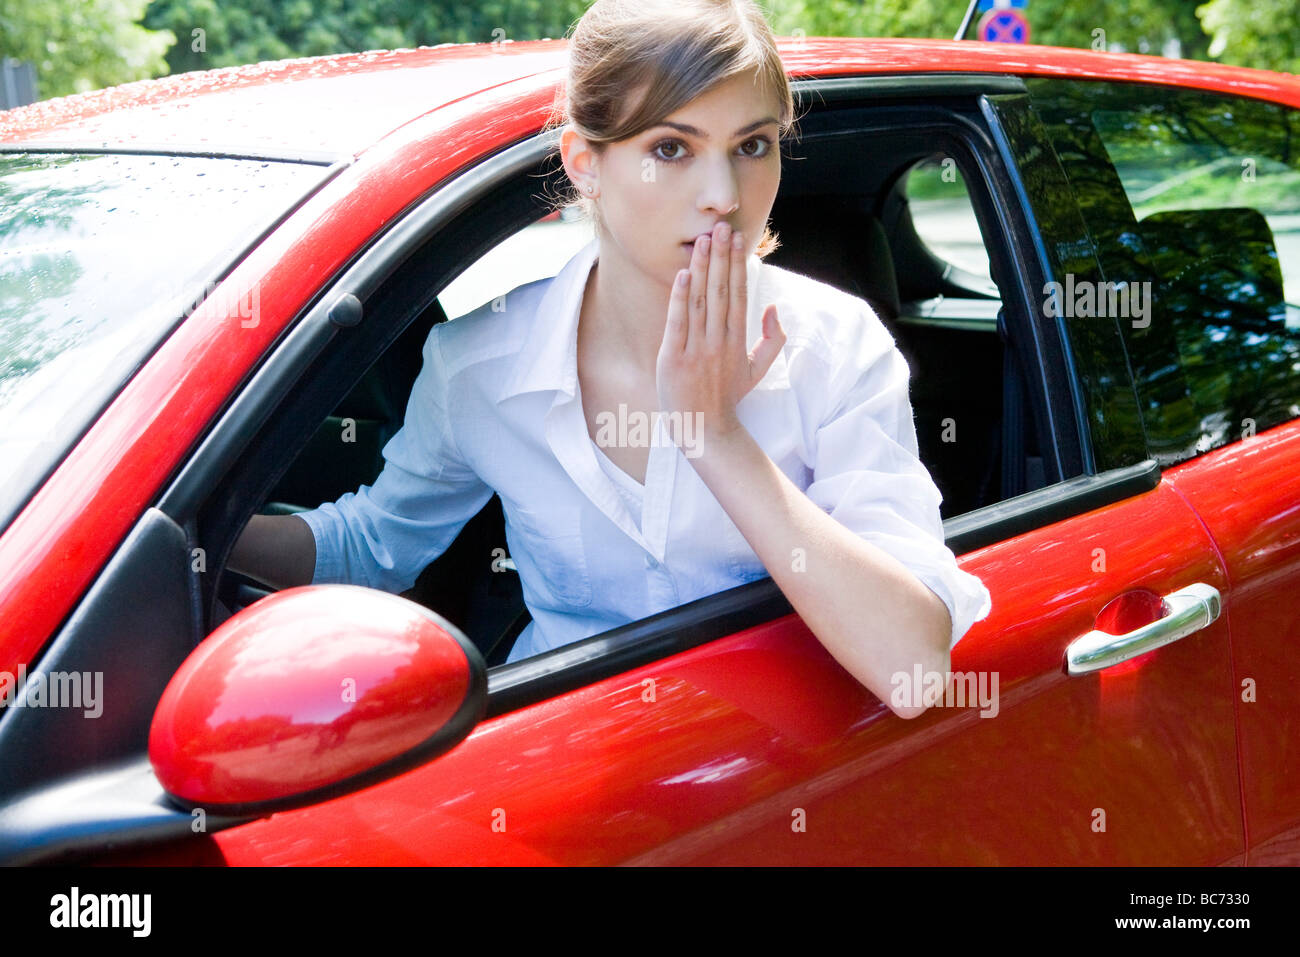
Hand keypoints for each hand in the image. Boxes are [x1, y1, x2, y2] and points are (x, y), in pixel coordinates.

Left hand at [656, 221, 784, 443]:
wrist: (705, 429)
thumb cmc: (727, 397)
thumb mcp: (758, 370)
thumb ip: (773, 339)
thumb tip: (774, 307)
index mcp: (737, 340)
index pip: (738, 293)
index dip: (737, 264)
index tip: (737, 238)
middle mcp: (719, 340)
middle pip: (721, 290)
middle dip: (721, 256)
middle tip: (720, 227)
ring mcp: (696, 349)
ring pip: (700, 301)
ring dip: (701, 268)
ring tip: (702, 240)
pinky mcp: (673, 358)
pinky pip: (677, 323)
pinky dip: (679, 298)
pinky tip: (682, 275)